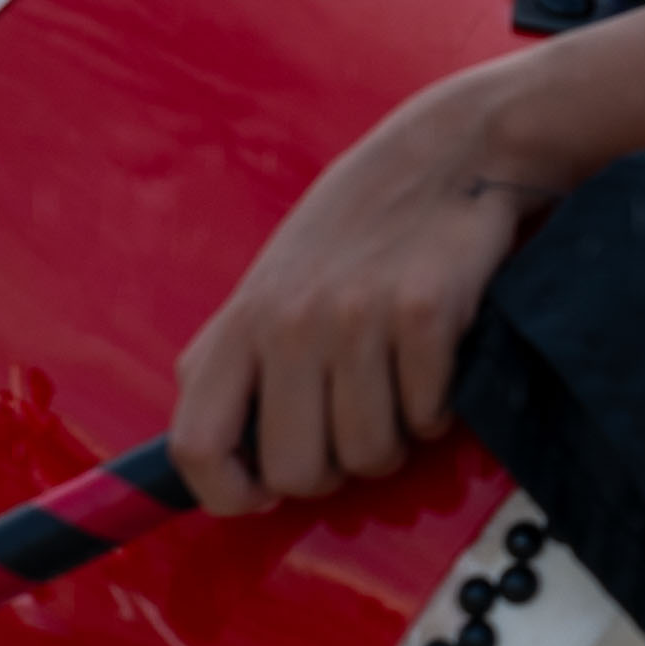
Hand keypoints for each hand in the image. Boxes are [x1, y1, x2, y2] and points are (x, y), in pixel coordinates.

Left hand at [164, 75, 554, 513]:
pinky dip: (441, 408)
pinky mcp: (425, 311)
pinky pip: (430, 416)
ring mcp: (356, 317)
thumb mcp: (272, 282)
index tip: (265, 494)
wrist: (449, 151)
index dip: (229, 493)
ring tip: (402, 392)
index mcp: (242, 321)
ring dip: (396, 439)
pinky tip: (439, 366)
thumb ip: (235, 359)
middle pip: (295, 472)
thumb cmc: (357, 228)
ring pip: (371, 455)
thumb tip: (208, 456)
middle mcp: (289, 322)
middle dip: (335, 471)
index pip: (195, 445)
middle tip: (357, 433)